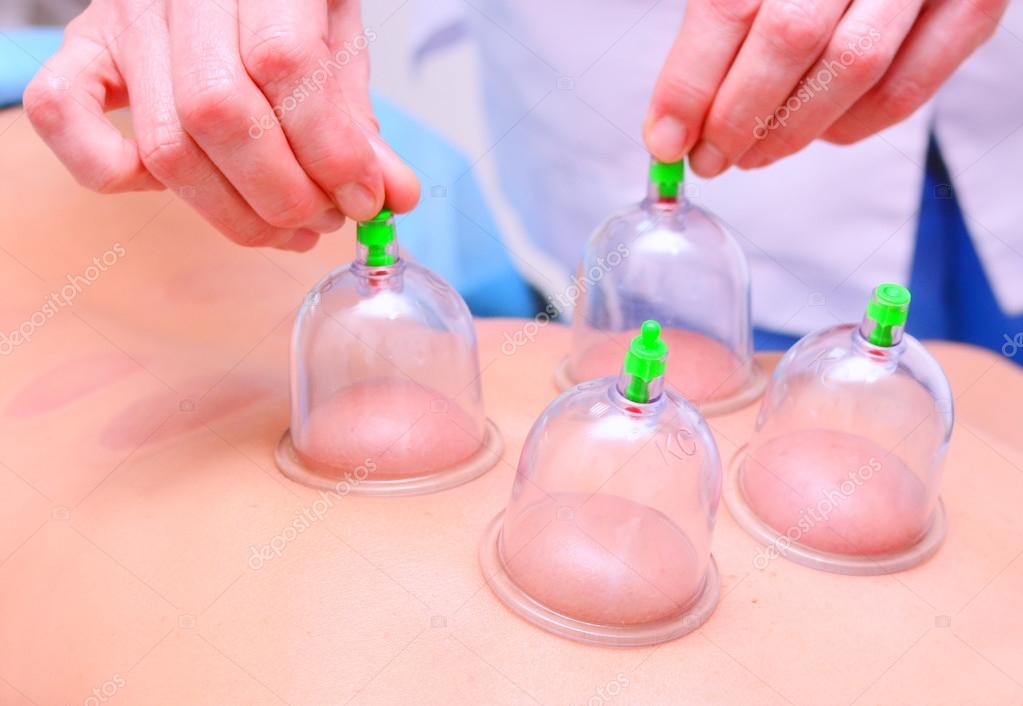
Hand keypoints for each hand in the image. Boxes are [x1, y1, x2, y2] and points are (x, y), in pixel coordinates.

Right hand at [23, 0, 418, 250]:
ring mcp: (123, 20)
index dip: (330, 149)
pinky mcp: (84, 49)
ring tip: (289, 224)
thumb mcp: (337, 44)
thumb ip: (358, 120)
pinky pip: (62, 115)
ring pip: (165, 144)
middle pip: (218, 115)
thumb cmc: (284, 6)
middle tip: (325, 218)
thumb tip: (395, 197)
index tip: (366, 198)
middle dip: (284, 194)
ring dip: (234, 212)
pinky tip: (188, 189)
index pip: (285, 64)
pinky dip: (108, 170)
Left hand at [643, 0, 1008, 175]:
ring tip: (750, 154)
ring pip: (852, 69)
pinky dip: (849, 127)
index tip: (665, 137)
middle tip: (708, 158)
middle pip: (789, 40)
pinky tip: (815, 133)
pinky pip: (906, 91)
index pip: (728, 5)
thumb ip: (723, 21)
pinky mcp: (973, 6)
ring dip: (789, 131)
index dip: (691, 82)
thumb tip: (674, 118)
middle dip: (736, 117)